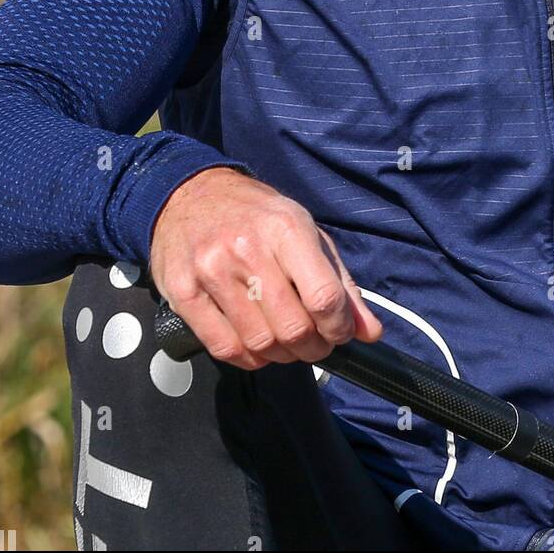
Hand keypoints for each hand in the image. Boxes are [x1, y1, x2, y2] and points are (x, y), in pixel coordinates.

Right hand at [149, 166, 382, 369]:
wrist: (190, 194)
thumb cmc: (256, 216)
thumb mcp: (307, 233)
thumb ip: (341, 284)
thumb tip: (369, 332)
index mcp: (286, 229)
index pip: (324, 297)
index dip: (339, 328)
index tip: (339, 333)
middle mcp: (248, 250)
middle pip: (293, 328)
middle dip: (313, 348)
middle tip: (314, 343)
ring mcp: (212, 271)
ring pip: (260, 343)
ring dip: (282, 355)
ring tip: (285, 343)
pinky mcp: (183, 292)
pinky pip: (225, 348)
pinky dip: (249, 358)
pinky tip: (256, 346)